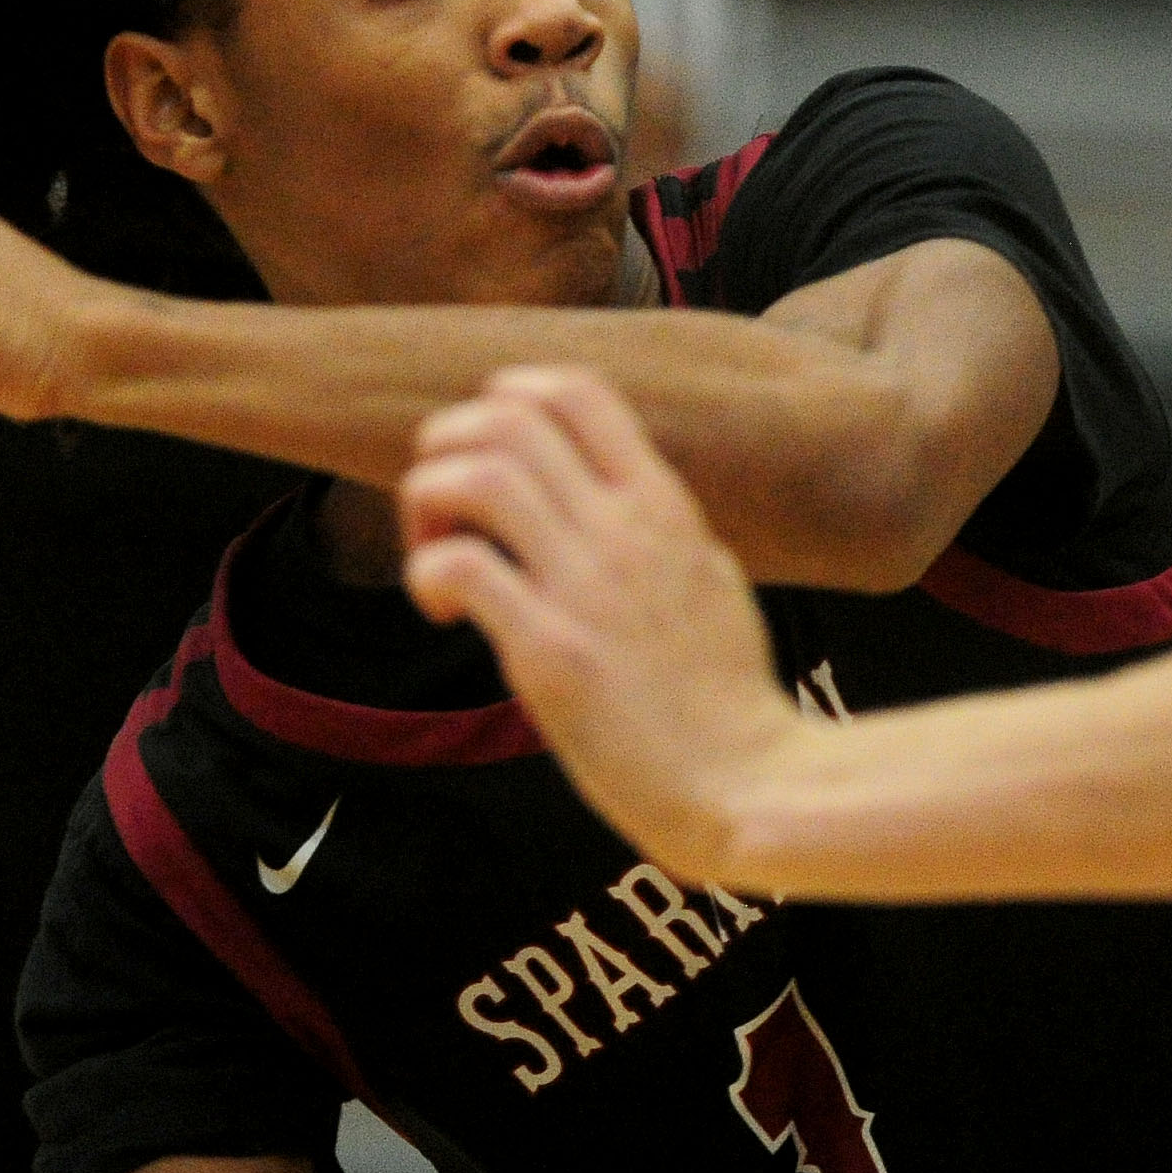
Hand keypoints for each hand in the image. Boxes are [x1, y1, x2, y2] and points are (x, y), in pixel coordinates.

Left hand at [400, 367, 810, 885]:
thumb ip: (656, 528)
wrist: (746, 783)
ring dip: (429, 503)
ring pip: (474, 475)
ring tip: (436, 558)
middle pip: (505, 417)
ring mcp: (587, 586)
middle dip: (447, 449)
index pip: (575, 389)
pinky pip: (460, 568)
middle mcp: (624, 527)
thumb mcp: (709, 574)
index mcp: (662, 503)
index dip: (505, 399)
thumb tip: (610, 496)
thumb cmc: (727, 696)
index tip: (488, 456)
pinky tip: (441, 613)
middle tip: (446, 516)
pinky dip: (426, 575)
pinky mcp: (551, 653)